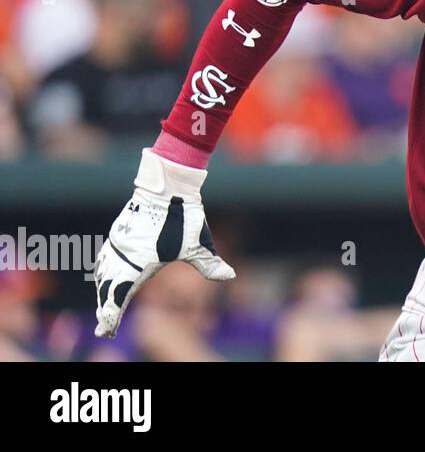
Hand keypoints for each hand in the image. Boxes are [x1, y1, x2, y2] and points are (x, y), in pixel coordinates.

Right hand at [93, 149, 234, 337]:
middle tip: (105, 325)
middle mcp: (125, 254)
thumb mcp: (200, 243)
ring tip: (104, 304)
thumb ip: (210, 264)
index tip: (109, 329)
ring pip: (104, 271)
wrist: (168, 186)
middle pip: (108, 288)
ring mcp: (119, 242)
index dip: (113, 315)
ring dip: (103, 290)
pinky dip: (103, 270)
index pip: (121, 296)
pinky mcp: (119, 231)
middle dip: (106, 307)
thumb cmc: (185, 216)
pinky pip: (106, 256)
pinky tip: (104, 274)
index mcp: (140, 263)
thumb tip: (229, 276)